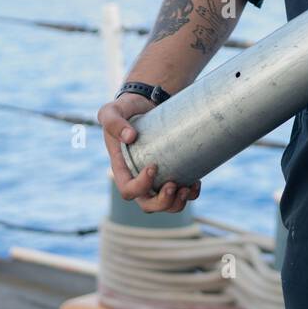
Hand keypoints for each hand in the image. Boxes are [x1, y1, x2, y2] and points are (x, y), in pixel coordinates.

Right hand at [97, 94, 201, 213]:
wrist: (146, 103)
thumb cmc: (126, 109)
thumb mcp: (111, 111)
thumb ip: (114, 122)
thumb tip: (130, 136)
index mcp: (122, 170)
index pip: (128, 190)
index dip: (140, 186)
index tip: (153, 166)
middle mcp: (138, 179)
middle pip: (147, 205)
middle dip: (162, 202)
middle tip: (173, 185)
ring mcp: (156, 179)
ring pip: (165, 205)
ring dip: (178, 203)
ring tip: (188, 188)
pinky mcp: (172, 172)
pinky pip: (181, 194)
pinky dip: (191, 194)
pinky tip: (196, 183)